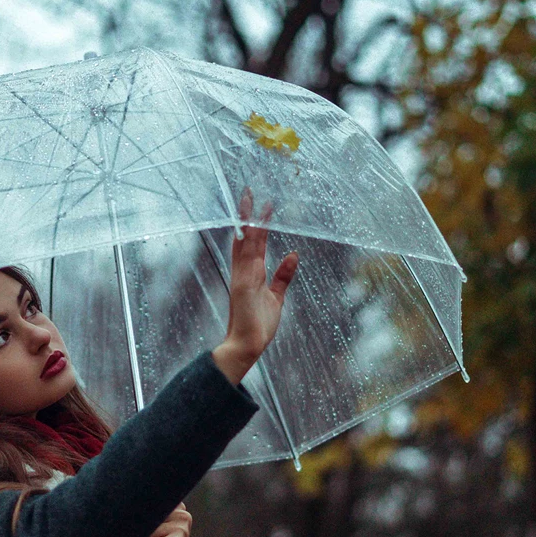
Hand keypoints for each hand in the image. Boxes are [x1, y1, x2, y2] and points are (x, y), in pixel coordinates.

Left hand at [144, 502, 191, 536]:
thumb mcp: (158, 526)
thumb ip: (153, 515)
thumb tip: (134, 510)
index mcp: (179, 508)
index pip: (153, 504)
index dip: (146, 517)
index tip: (153, 527)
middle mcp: (183, 516)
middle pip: (149, 519)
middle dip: (147, 532)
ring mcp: (181, 529)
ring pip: (148, 533)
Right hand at [223, 185, 297, 362]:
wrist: (247, 345)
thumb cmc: (258, 325)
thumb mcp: (276, 297)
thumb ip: (283, 276)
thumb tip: (293, 254)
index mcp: (250, 274)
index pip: (252, 243)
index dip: (256, 224)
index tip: (260, 206)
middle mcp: (243, 271)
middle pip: (245, 237)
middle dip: (247, 215)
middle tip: (249, 191)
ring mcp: (242, 276)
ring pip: (245, 242)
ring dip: (248, 221)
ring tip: (250, 200)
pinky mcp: (244, 284)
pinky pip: (247, 258)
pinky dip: (249, 242)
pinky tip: (254, 227)